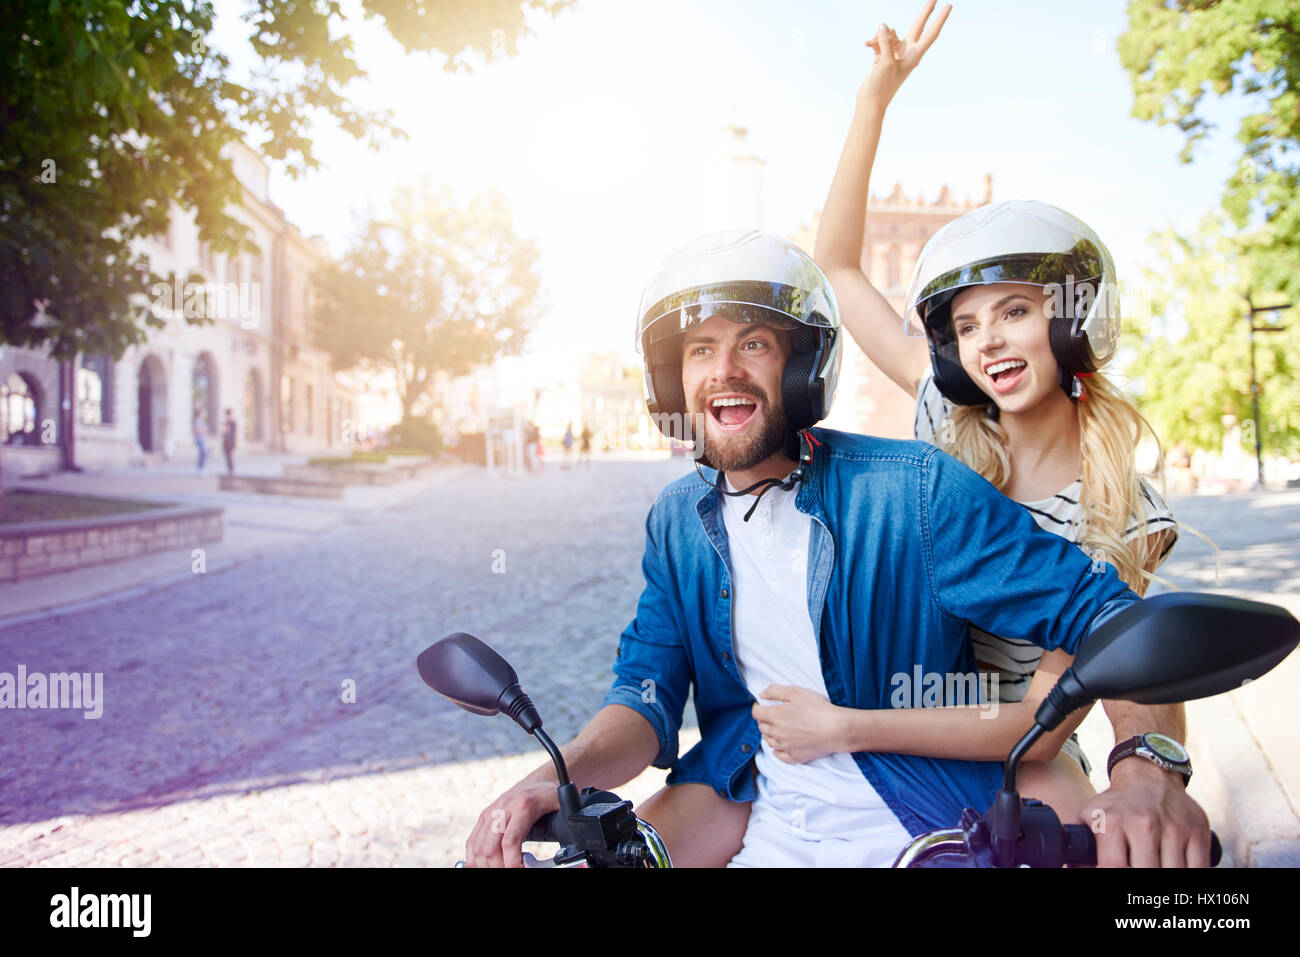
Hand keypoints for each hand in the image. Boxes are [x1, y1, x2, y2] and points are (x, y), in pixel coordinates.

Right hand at [464, 777, 558, 867]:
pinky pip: (472, 842)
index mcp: (523, 805)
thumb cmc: (549, 795)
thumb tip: (570, 848)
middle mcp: (502, 808)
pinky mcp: (483, 818)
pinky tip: (483, 865)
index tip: (520, 870)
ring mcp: (490, 812)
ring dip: (486, 865)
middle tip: (512, 872)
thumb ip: (564, 824)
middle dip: (499, 867)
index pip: (510, 841)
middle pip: (490, 848)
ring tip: (502, 869)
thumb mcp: (560, 806)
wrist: (538, 782)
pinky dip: (474, 858)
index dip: (512, 863)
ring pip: (478, 847)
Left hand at [752, 685, 848, 763]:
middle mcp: (776, 733)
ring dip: (769, 734)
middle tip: (771, 715)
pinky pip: (779, 755)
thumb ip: (775, 691)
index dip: (757, 707)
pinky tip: (782, 746)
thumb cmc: (816, 708)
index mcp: (774, 716)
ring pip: (769, 742)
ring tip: (776, 728)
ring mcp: (785, 747)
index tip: (761, 705)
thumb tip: (761, 694)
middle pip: (762, 728)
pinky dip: (777, 750)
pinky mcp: (795, 757)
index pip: (756, 713)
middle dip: (764, 720)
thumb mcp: (795, 692)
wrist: (835, 729)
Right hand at [859, 0, 951, 109]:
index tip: (949, 6)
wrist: (870, 101)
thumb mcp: (884, 61)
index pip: (931, 33)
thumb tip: (883, 25)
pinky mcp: (885, 56)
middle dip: (925, 13)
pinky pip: (881, 40)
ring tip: (871, 44)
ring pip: (892, 33)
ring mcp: (896, 54)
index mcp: (914, 55)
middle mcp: (908, 52)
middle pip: (918, 27)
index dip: (940, 19)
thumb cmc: (881, 86)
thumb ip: (885, 41)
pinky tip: (867, 45)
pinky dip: (874, 41)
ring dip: (881, 35)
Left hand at [1081, 759, 1211, 867]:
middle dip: (1140, 878)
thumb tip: (1071, 866)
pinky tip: (1173, 867)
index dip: (1112, 878)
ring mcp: (1174, 828)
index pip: (1114, 867)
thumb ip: (1077, 842)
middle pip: (1146, 873)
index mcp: (1113, 821)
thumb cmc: (1117, 804)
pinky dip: (1188, 873)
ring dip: (1164, 877)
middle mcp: (1144, 823)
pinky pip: (1198, 869)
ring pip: (1174, 874)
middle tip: (1136, 870)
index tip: (1113, 875)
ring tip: (1152, 866)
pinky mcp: (1198, 832)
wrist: (1150, 776)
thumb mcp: (1089, 815)